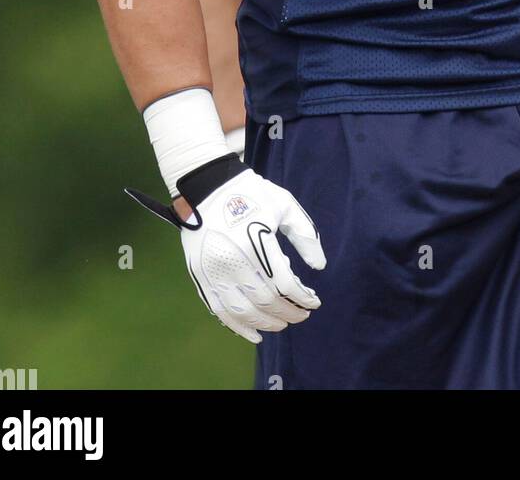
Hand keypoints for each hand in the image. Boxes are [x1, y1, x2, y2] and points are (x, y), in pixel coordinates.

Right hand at [128, 156, 325, 342]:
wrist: (206, 185)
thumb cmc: (250, 193)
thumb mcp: (285, 204)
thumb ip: (305, 234)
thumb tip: (319, 266)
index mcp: (256, 241)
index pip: (285, 283)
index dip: (303, 297)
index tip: (314, 301)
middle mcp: (234, 261)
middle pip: (266, 301)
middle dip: (288, 312)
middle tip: (302, 314)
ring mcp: (214, 272)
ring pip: (243, 311)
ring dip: (266, 323)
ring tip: (282, 324)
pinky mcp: (201, 277)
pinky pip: (220, 311)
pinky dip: (238, 327)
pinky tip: (254, 335)